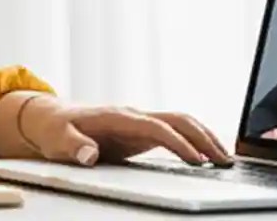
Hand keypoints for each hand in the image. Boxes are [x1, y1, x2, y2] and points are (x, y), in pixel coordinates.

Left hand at [15, 95, 232, 167]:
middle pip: (178, 120)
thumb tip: (89, 155)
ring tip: (225, 158)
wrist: (51, 117)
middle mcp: (133, 115)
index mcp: (117, 117)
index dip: (178, 143)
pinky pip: (175, 131)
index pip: (156, 127)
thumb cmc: (54, 128)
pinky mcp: (141, 131)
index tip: (197, 160)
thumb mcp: (56, 140)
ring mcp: (139, 122)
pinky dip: (195, 140)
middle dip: (204, 137)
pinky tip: (207, 156)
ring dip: (204, 137)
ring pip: (181, 122)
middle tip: (224, 160)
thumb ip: (72, 147)